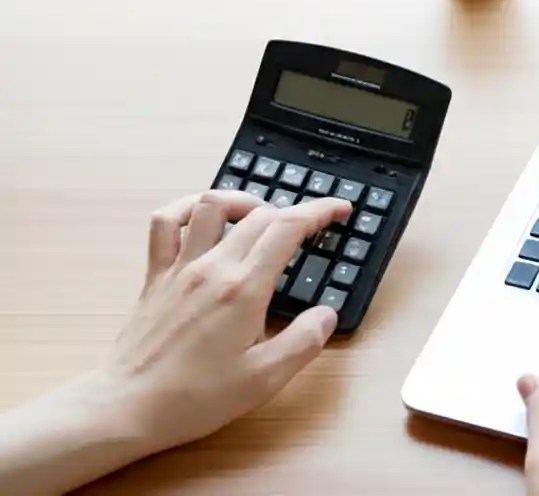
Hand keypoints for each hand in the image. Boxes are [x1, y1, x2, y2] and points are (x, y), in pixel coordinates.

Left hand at [0, 190, 350, 494]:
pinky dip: (186, 208)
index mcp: (244, 290)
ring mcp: (180, 268)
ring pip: (211, 205)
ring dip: (242, 200)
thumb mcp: (264, 379)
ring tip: (261, 215)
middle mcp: (212, 268)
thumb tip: (326, 314)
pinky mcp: (156, 277)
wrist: (128, 408)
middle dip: (293, 210)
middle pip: (259, 215)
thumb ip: (303, 341)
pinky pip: (165, 224)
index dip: (319, 211)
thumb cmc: (195, 398)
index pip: (288, 228)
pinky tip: (201, 217)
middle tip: (312, 225)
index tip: (340, 209)